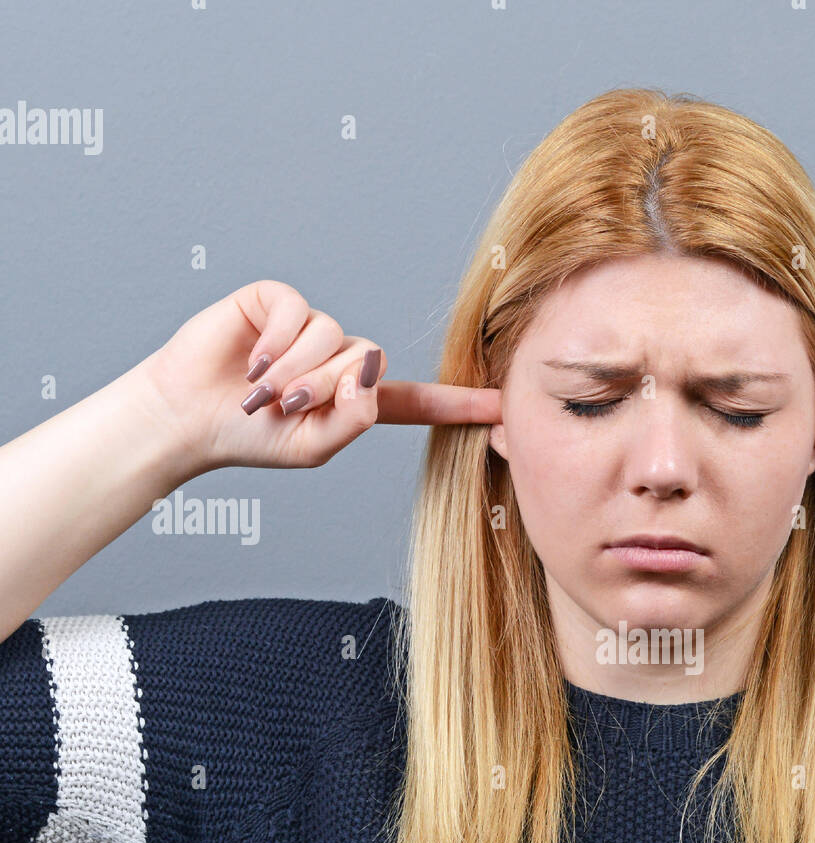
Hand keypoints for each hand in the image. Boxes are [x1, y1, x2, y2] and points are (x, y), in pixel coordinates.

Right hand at [135, 279, 501, 475]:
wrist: (189, 417)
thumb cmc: (249, 438)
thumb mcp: (312, 446)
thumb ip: (353, 420)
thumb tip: (369, 372)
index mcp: (356, 400)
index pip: (417, 400)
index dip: (459, 404)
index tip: (502, 408)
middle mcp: (340, 359)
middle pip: (367, 361)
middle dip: (324, 388)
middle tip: (283, 406)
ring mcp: (310, 327)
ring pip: (334, 337)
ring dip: (295, 370)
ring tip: (259, 391)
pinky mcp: (278, 302)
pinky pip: (300, 312)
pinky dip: (276, 341)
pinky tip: (250, 359)